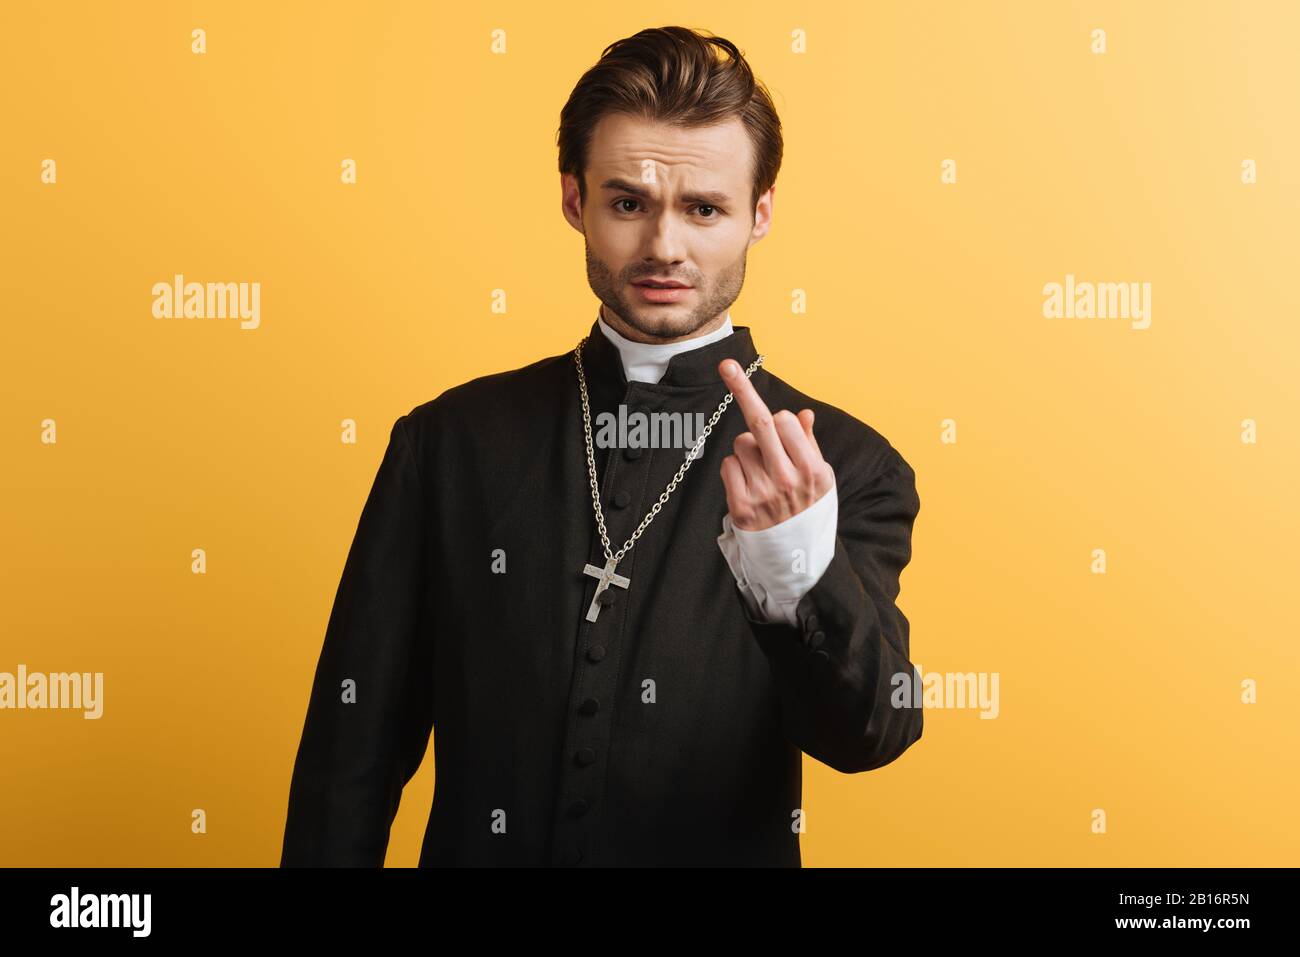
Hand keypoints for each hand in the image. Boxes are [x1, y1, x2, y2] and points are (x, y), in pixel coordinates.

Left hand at [718, 358, 835, 530]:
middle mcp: (788, 480)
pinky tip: (747, 484)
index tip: (754, 389)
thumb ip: (809, 444)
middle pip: (760, 423)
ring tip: (761, 472)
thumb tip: (803, 414)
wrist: (796, 558)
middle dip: (741, 389)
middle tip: (725, 365)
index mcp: (812, 469)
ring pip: (742, 443)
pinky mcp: (741, 507)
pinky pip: (727, 465)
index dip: (777, 418)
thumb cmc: (809, 509)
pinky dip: (734, 468)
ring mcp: (763, 494)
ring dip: (748, 449)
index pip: (784, 421)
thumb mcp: (821, 479)